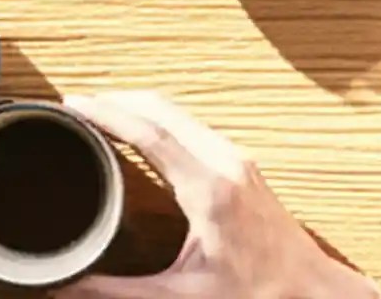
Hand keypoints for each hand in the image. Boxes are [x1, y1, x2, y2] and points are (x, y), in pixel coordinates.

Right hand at [58, 93, 380, 298]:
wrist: (314, 294)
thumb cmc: (259, 295)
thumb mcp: (183, 298)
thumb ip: (118, 293)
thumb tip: (66, 288)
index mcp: (209, 190)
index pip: (147, 134)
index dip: (105, 114)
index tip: (73, 103)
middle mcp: (226, 163)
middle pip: (161, 109)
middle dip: (116, 100)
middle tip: (77, 103)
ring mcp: (237, 160)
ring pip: (178, 113)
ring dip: (138, 107)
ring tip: (101, 113)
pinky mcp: (242, 165)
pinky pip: (192, 126)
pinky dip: (159, 120)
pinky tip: (142, 132)